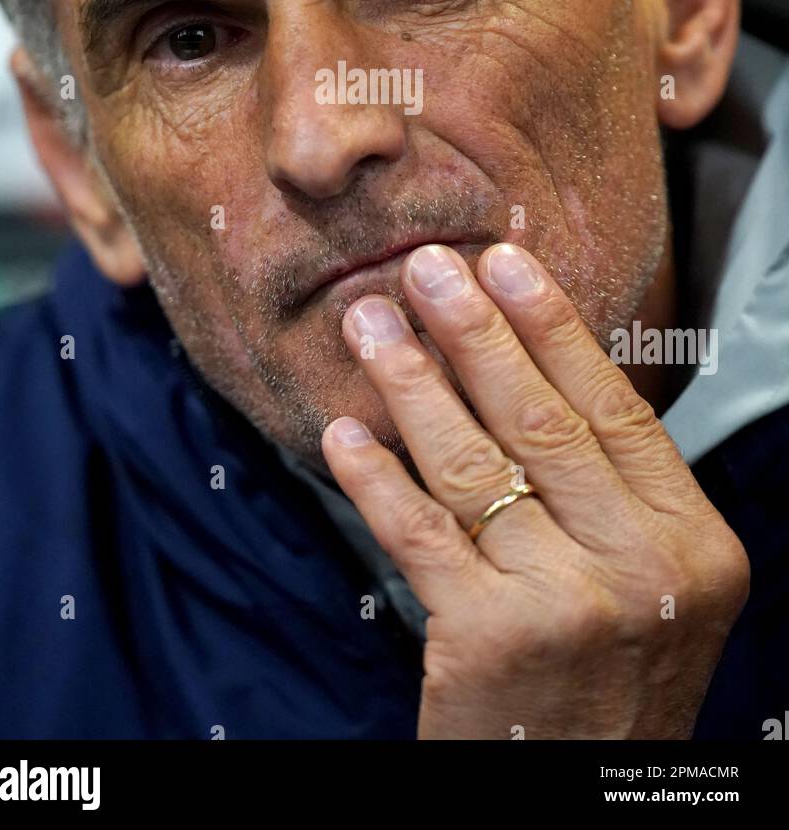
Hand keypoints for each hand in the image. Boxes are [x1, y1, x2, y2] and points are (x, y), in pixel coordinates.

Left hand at [321, 242, 749, 739]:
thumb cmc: (606, 686)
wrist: (583, 805)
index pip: (616, 407)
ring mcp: (568, 603)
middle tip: (426, 268)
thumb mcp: (650, 586)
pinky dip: (375, 476)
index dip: (553, 326)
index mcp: (693, 542)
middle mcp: (643, 568)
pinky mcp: (489, 638)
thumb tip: (527, 365)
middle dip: (475, 331)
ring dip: (411, 382)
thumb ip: (610, 495)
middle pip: (542, 419)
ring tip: (369, 326)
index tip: (505, 261)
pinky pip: (420, 532)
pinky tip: (343, 432)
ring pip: (474, 461)